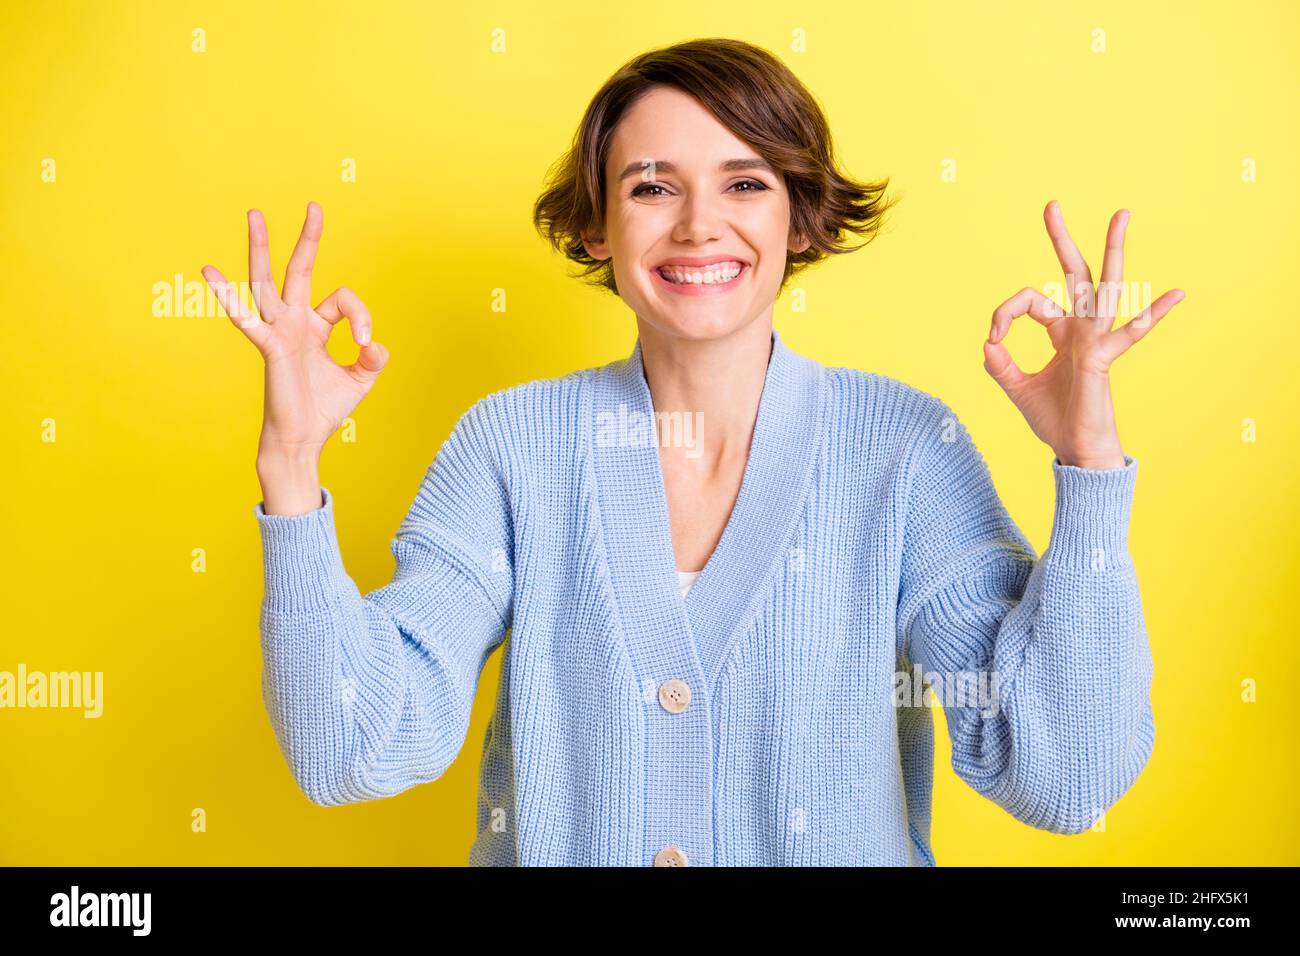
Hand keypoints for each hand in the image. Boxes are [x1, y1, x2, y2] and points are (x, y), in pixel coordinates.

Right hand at [201, 202, 388, 465]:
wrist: (303, 439)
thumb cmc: (324, 409)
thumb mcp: (359, 379)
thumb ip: (372, 358)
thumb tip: (375, 345)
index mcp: (315, 325)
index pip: (342, 300)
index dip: (362, 317)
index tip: (367, 345)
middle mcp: (294, 322)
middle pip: (298, 270)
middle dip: (307, 239)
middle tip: (315, 206)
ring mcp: (278, 331)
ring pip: (267, 282)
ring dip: (261, 248)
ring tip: (255, 214)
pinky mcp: (268, 346)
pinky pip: (246, 318)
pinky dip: (228, 297)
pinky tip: (210, 273)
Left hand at [982, 200, 1184, 468]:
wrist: (1075, 449)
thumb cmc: (1054, 420)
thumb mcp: (1017, 388)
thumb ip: (1000, 365)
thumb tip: (988, 342)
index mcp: (1061, 332)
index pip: (1030, 303)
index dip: (1004, 314)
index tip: (993, 337)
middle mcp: (1081, 328)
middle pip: (1074, 274)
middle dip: (1062, 239)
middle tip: (1051, 205)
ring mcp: (1096, 339)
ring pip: (1105, 286)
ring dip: (1113, 250)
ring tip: (1120, 214)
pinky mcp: (1104, 358)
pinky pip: (1130, 333)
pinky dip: (1153, 315)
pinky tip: (1177, 294)